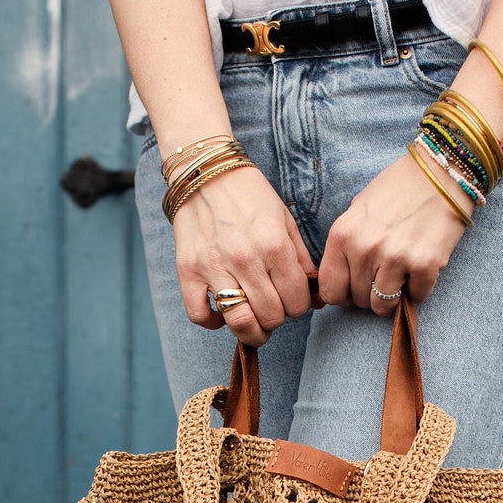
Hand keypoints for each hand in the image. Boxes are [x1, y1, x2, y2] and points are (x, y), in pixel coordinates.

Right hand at [173, 166, 314, 345]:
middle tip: (273, 307)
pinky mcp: (188, 271)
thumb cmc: (251, 198)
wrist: (206, 172)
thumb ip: (301, 261)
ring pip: (240, 322)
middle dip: (277, 318)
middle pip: (271, 317)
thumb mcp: (285, 221)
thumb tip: (313, 299)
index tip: (292, 300)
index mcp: (273, 245)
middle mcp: (244, 258)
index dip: (298, 306)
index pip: (296, 301)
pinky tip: (222, 314)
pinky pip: (200, 315)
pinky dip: (214, 323)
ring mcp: (213, 266)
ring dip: (252, 330)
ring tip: (254, 324)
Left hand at [318, 150, 471, 313]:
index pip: (331, 291)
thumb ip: (346, 245)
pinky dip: (420, 288)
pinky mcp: (424, 264)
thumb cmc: (397, 190)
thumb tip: (340, 282)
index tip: (355, 286)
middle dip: (371, 292)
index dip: (344, 294)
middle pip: (358, 300)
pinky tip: (421, 267)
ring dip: (393, 295)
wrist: (441, 172)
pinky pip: (416, 297)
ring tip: (402, 274)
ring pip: (383, 306)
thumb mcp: (358, 211)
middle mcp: (365, 248)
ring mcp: (395, 257)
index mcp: (342, 234)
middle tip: (385, 272)